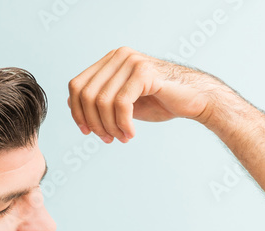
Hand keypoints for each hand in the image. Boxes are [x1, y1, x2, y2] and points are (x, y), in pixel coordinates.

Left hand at [66, 46, 223, 142]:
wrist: (193, 101)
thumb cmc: (159, 102)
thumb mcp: (122, 103)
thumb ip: (100, 101)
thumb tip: (71, 104)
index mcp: (110, 60)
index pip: (77, 86)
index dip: (78, 112)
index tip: (88, 132)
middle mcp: (118, 56)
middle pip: (86, 94)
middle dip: (93, 122)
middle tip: (108, 139)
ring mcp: (131, 61)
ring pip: (102, 101)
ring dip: (109, 126)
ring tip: (121, 138)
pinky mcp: (143, 72)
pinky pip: (121, 104)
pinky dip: (122, 124)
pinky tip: (130, 134)